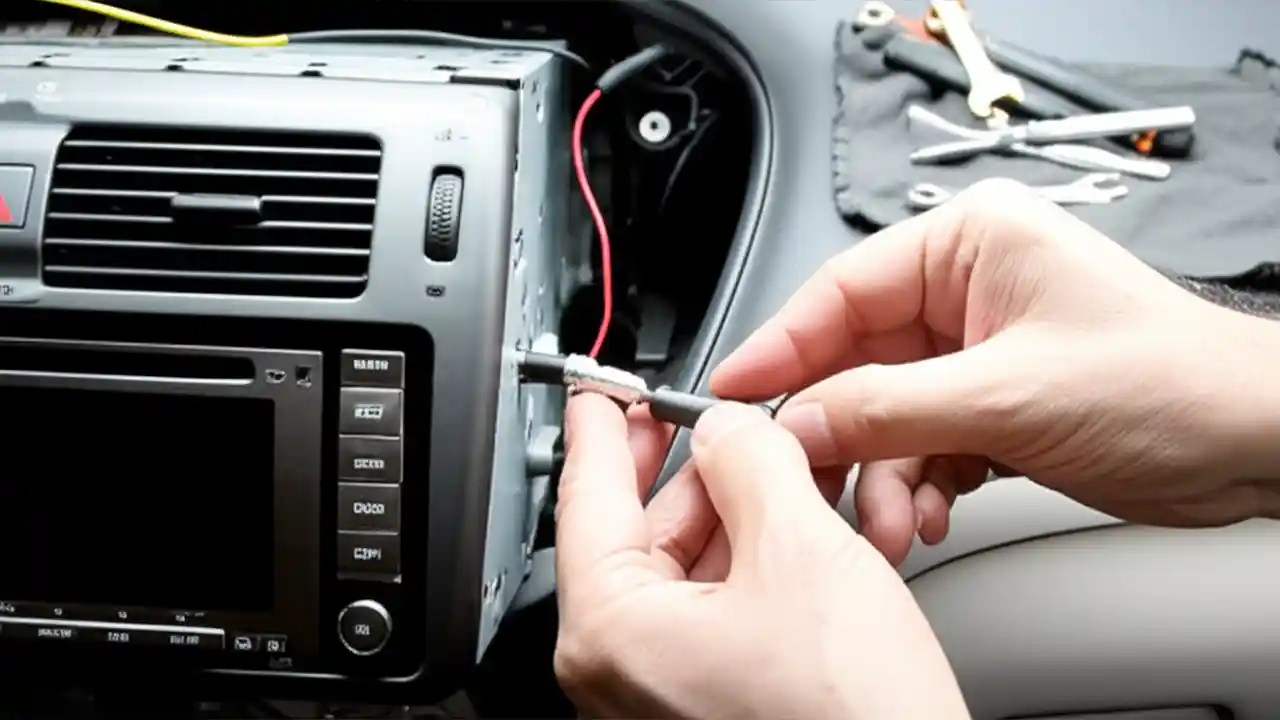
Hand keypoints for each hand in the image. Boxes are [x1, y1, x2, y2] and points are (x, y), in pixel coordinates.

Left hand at [553, 394, 968, 718]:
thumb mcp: (800, 549)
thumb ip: (751, 460)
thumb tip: (730, 425)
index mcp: (611, 631)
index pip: (587, 495)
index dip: (603, 426)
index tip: (603, 389)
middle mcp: (623, 669)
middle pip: (643, 530)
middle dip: (704, 469)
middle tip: (724, 419)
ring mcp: (666, 692)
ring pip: (691, 568)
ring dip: (745, 513)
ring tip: (793, 469)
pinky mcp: (713, 704)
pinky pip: (718, 609)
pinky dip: (759, 563)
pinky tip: (802, 531)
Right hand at [712, 179, 1279, 566]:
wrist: (1254, 447)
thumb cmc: (1172, 383)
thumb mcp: (1007, 395)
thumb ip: (887, 409)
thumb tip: (800, 418)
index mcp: (969, 245)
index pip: (841, 290)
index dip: (780, 345)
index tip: (732, 388)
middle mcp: (967, 292)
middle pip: (857, 363)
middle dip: (842, 434)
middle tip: (810, 479)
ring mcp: (977, 352)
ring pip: (885, 416)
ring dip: (882, 475)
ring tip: (892, 520)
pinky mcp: (991, 405)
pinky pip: (920, 445)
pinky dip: (916, 485)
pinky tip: (926, 514)